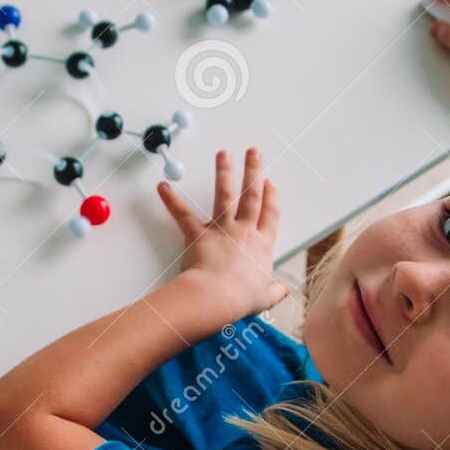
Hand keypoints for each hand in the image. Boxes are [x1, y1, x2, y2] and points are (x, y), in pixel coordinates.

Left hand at [157, 147, 288, 326]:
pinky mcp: (198, 234)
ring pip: (224, 195)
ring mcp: (221, 230)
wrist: (215, 297)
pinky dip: (172, 200)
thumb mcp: (266, 296)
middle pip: (252, 195)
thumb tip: (286, 289)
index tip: (270, 182)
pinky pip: (183, 215)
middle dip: (253, 170)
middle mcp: (244, 231)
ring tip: (223, 154)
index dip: (272, 197)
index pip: (270, 214)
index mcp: (262, 244)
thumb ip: (276, 290)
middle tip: (254, 151)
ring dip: (223, 172)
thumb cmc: (241, 298)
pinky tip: (163, 186)